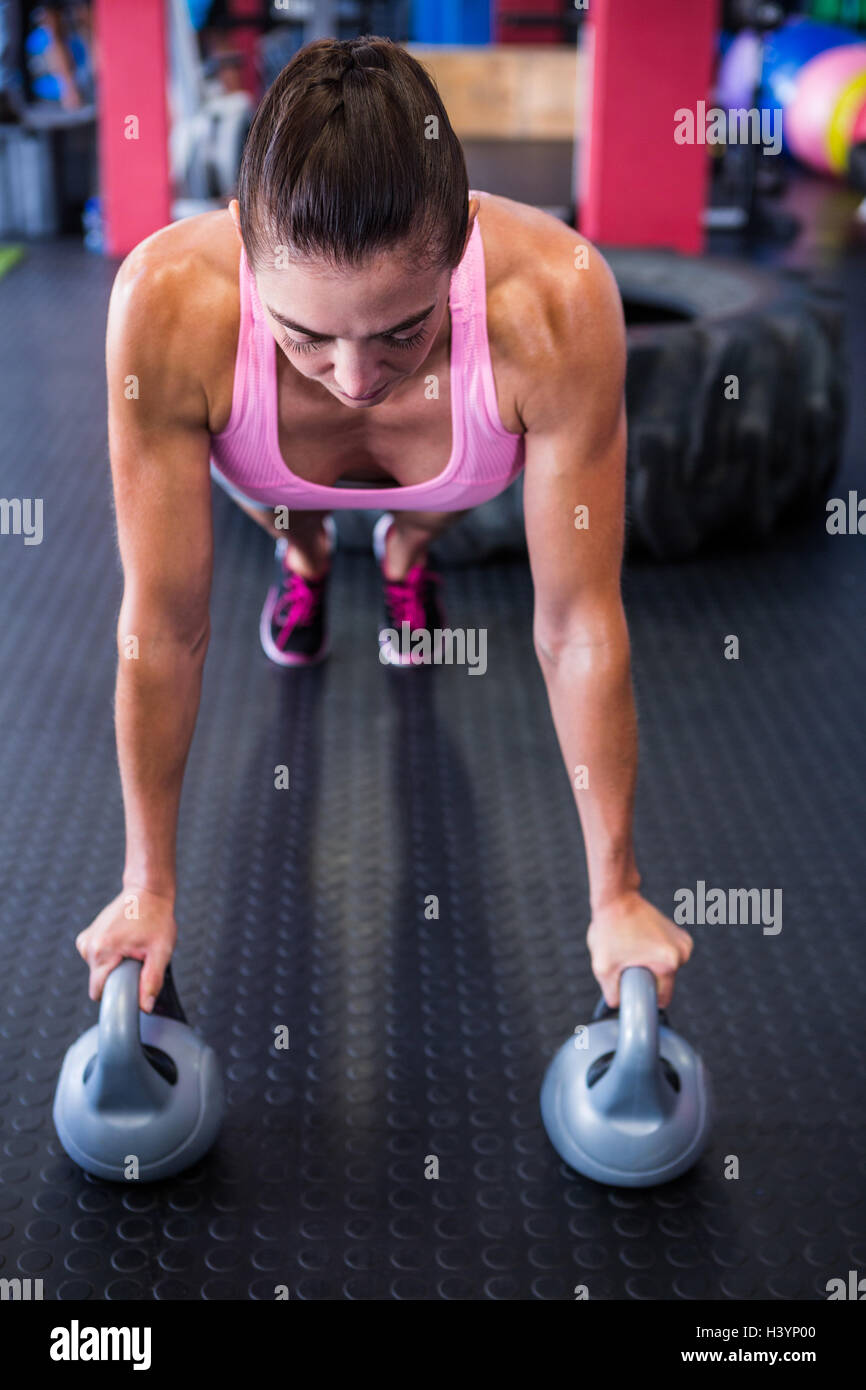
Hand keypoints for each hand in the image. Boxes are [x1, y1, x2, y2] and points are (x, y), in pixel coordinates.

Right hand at [75, 887, 176, 1011]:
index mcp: (102, 951)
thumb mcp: (161, 951)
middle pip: (99, 981)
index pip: (98, 992)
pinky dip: (109, 956)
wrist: (147, 891)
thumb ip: (152, 981)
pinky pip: (96, 958)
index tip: (131, 986)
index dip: (115, 995)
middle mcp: (88, 946)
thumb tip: (145, 1007)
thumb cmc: (156, 918)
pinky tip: (124, 943)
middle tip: (137, 960)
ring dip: (114, 966)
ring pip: (98, 970)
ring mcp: (86, 940)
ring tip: (132, 948)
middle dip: (117, 978)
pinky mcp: (88, 936)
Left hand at [586, 890, 692, 1008]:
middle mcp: (683, 952)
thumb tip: (619, 1005)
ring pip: (665, 969)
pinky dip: (653, 954)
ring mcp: (683, 942)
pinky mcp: (680, 934)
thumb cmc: (609, 929)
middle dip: (645, 978)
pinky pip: (666, 957)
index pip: (662, 998)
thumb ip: (612, 994)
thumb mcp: (603, 967)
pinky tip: (639, 942)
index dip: (645, 998)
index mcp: (669, 962)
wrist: (617, 898)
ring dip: (650, 965)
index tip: (631, 989)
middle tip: (627, 962)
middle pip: (664, 983)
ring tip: (632, 949)